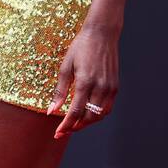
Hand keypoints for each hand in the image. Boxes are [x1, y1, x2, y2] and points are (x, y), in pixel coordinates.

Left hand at [46, 23, 118, 137]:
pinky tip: (88, 114)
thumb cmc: (81, 47)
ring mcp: (110, 88)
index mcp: (85, 82)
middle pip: (88, 118)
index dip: (66, 126)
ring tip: (74, 123)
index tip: (57, 133)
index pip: (75, 112)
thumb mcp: (65, 66)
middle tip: (64, 130)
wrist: (102, 34)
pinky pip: (107, 108)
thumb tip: (51, 110)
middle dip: (75, 127)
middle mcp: (100, 87)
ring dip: (87, 123)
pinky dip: (97, 115)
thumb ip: (60, 90)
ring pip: (99, 115)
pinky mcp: (115, 86)